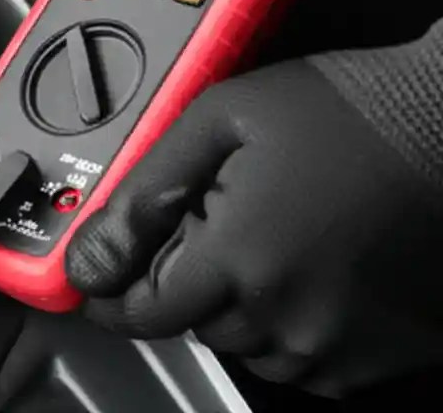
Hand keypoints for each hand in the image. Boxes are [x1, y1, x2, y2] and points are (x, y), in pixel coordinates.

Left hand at [65, 22, 442, 397]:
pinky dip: (298, 326)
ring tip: (279, 241)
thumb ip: (146, 190)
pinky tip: (317, 269)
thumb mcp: (221, 120)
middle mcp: (287, 315)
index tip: (110, 278)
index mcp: (239, 258)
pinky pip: (311, 363)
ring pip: (252, 350)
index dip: (116, 294)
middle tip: (227, 224)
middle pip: (196, 326)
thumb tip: (91, 251)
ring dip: (245, 307)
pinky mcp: (383, 357)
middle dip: (192, 282)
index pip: (142, 313)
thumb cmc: (349, 111)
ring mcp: (340, 344)